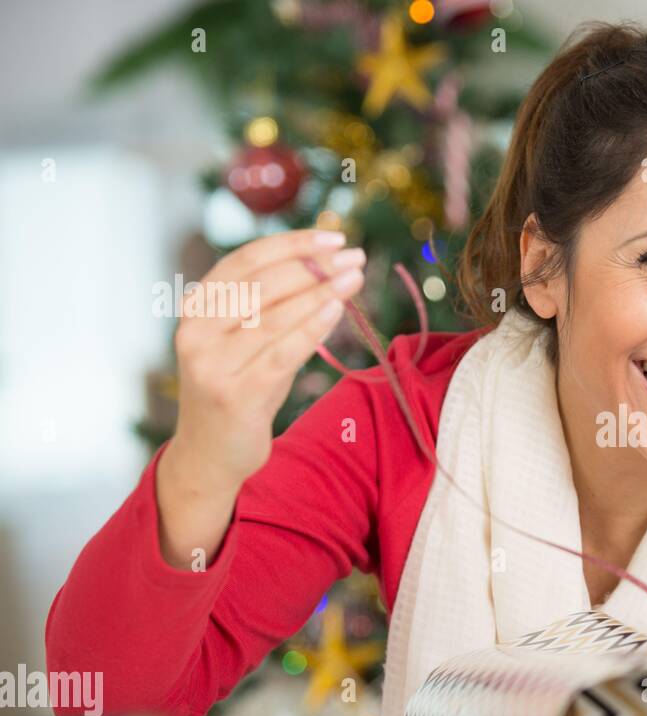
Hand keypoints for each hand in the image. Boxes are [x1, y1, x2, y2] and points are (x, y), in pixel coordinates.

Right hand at [165, 229, 362, 492]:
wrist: (211, 453)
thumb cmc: (238, 387)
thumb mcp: (246, 340)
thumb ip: (271, 306)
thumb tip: (328, 266)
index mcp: (197, 307)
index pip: (246, 261)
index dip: (290, 244)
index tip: (332, 236)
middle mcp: (197, 331)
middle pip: (262, 285)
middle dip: (313, 266)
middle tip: (353, 255)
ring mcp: (212, 364)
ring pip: (275, 317)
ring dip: (321, 292)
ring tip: (355, 275)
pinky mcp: (235, 394)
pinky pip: (281, 353)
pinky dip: (311, 328)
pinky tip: (338, 310)